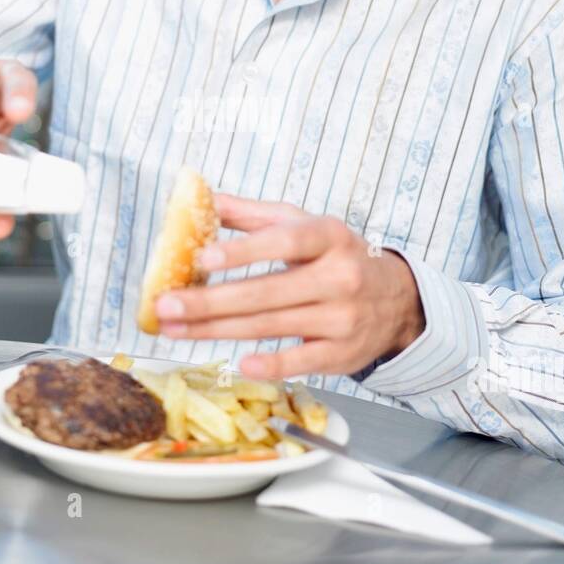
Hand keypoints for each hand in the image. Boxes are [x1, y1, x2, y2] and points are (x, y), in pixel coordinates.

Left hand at [153, 192, 424, 380]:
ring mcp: (342, 318)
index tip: (202, 257)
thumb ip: (254, 216)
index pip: (284, 242)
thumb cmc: (336, 257)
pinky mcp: (342, 353)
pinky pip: (301, 360)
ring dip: (217, 331)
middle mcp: (339, 276)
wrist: (397, 300)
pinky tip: (240, 363)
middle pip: (267, 292)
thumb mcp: (305, 225)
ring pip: (272, 326)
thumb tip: (203, 198)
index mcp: (328, 236)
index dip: (243, 250)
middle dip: (210, 301)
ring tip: (176, 330)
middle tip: (166, 306)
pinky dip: (271, 364)